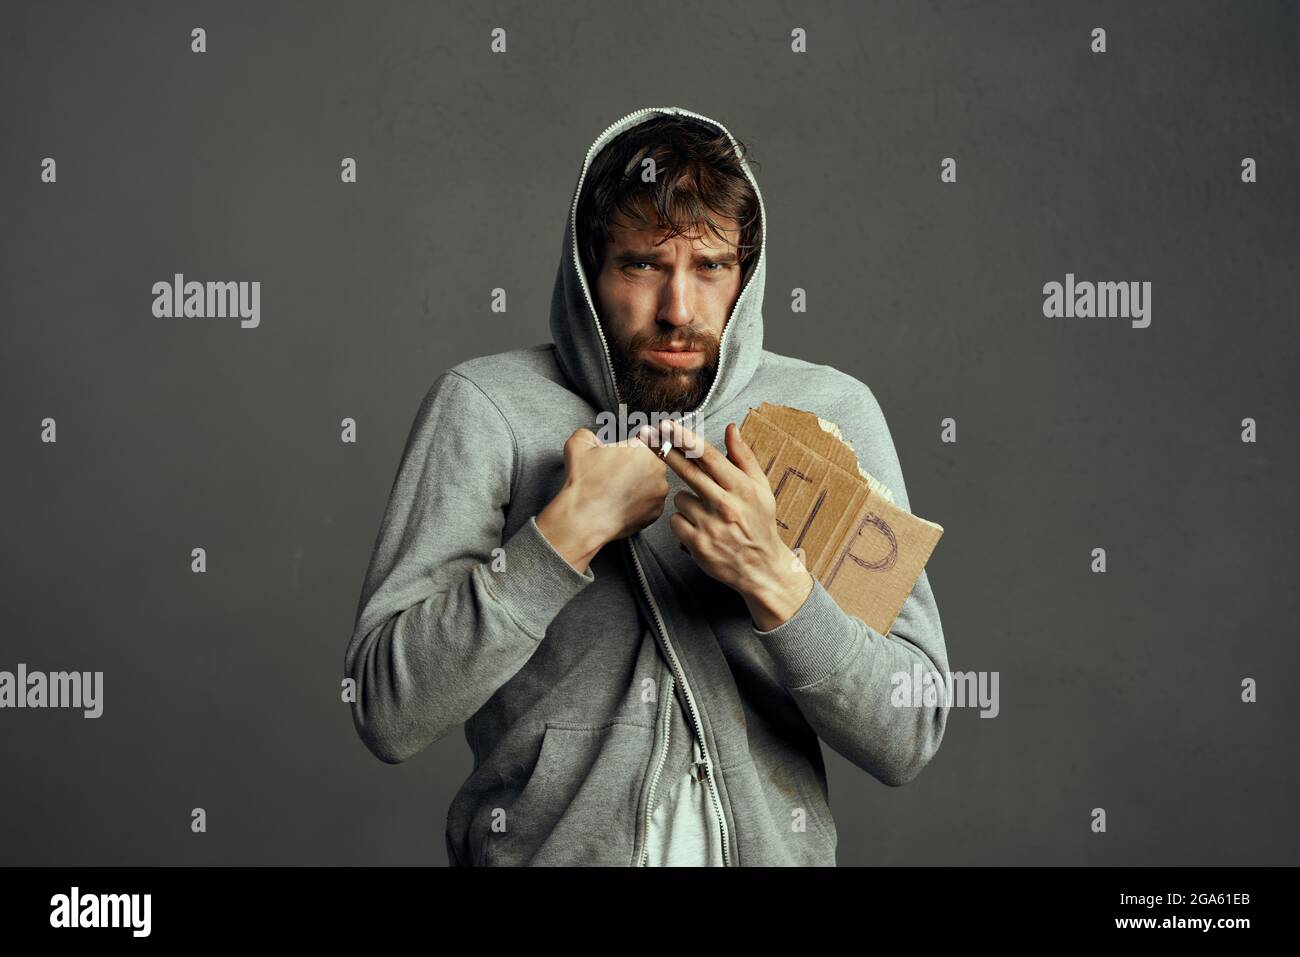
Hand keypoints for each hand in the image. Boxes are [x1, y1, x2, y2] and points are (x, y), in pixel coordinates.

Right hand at [536, 427, 669, 572]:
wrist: (585, 518)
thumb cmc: (585, 484)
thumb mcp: (578, 445)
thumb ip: (588, 434)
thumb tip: (591, 437)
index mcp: (643, 449)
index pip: (648, 439)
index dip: (636, 443)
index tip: (629, 449)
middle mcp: (657, 470)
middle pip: (650, 461)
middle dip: (636, 465)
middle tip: (616, 473)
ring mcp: (659, 492)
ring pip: (652, 482)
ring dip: (639, 484)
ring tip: (617, 490)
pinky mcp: (657, 512)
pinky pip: (651, 502)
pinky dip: (640, 502)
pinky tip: (622, 502)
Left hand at [654, 419, 813, 630]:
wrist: (761, 567)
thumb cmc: (759, 523)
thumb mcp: (760, 488)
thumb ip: (743, 457)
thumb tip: (731, 428)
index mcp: (741, 487)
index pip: (708, 456)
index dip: (685, 437)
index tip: (667, 424)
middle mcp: (725, 504)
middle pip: (687, 471)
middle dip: (665, 450)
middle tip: (647, 436)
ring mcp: (710, 525)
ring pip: (679, 498)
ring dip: (686, 500)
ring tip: (705, 512)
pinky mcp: (697, 544)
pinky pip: (675, 521)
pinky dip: (682, 521)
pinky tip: (698, 527)